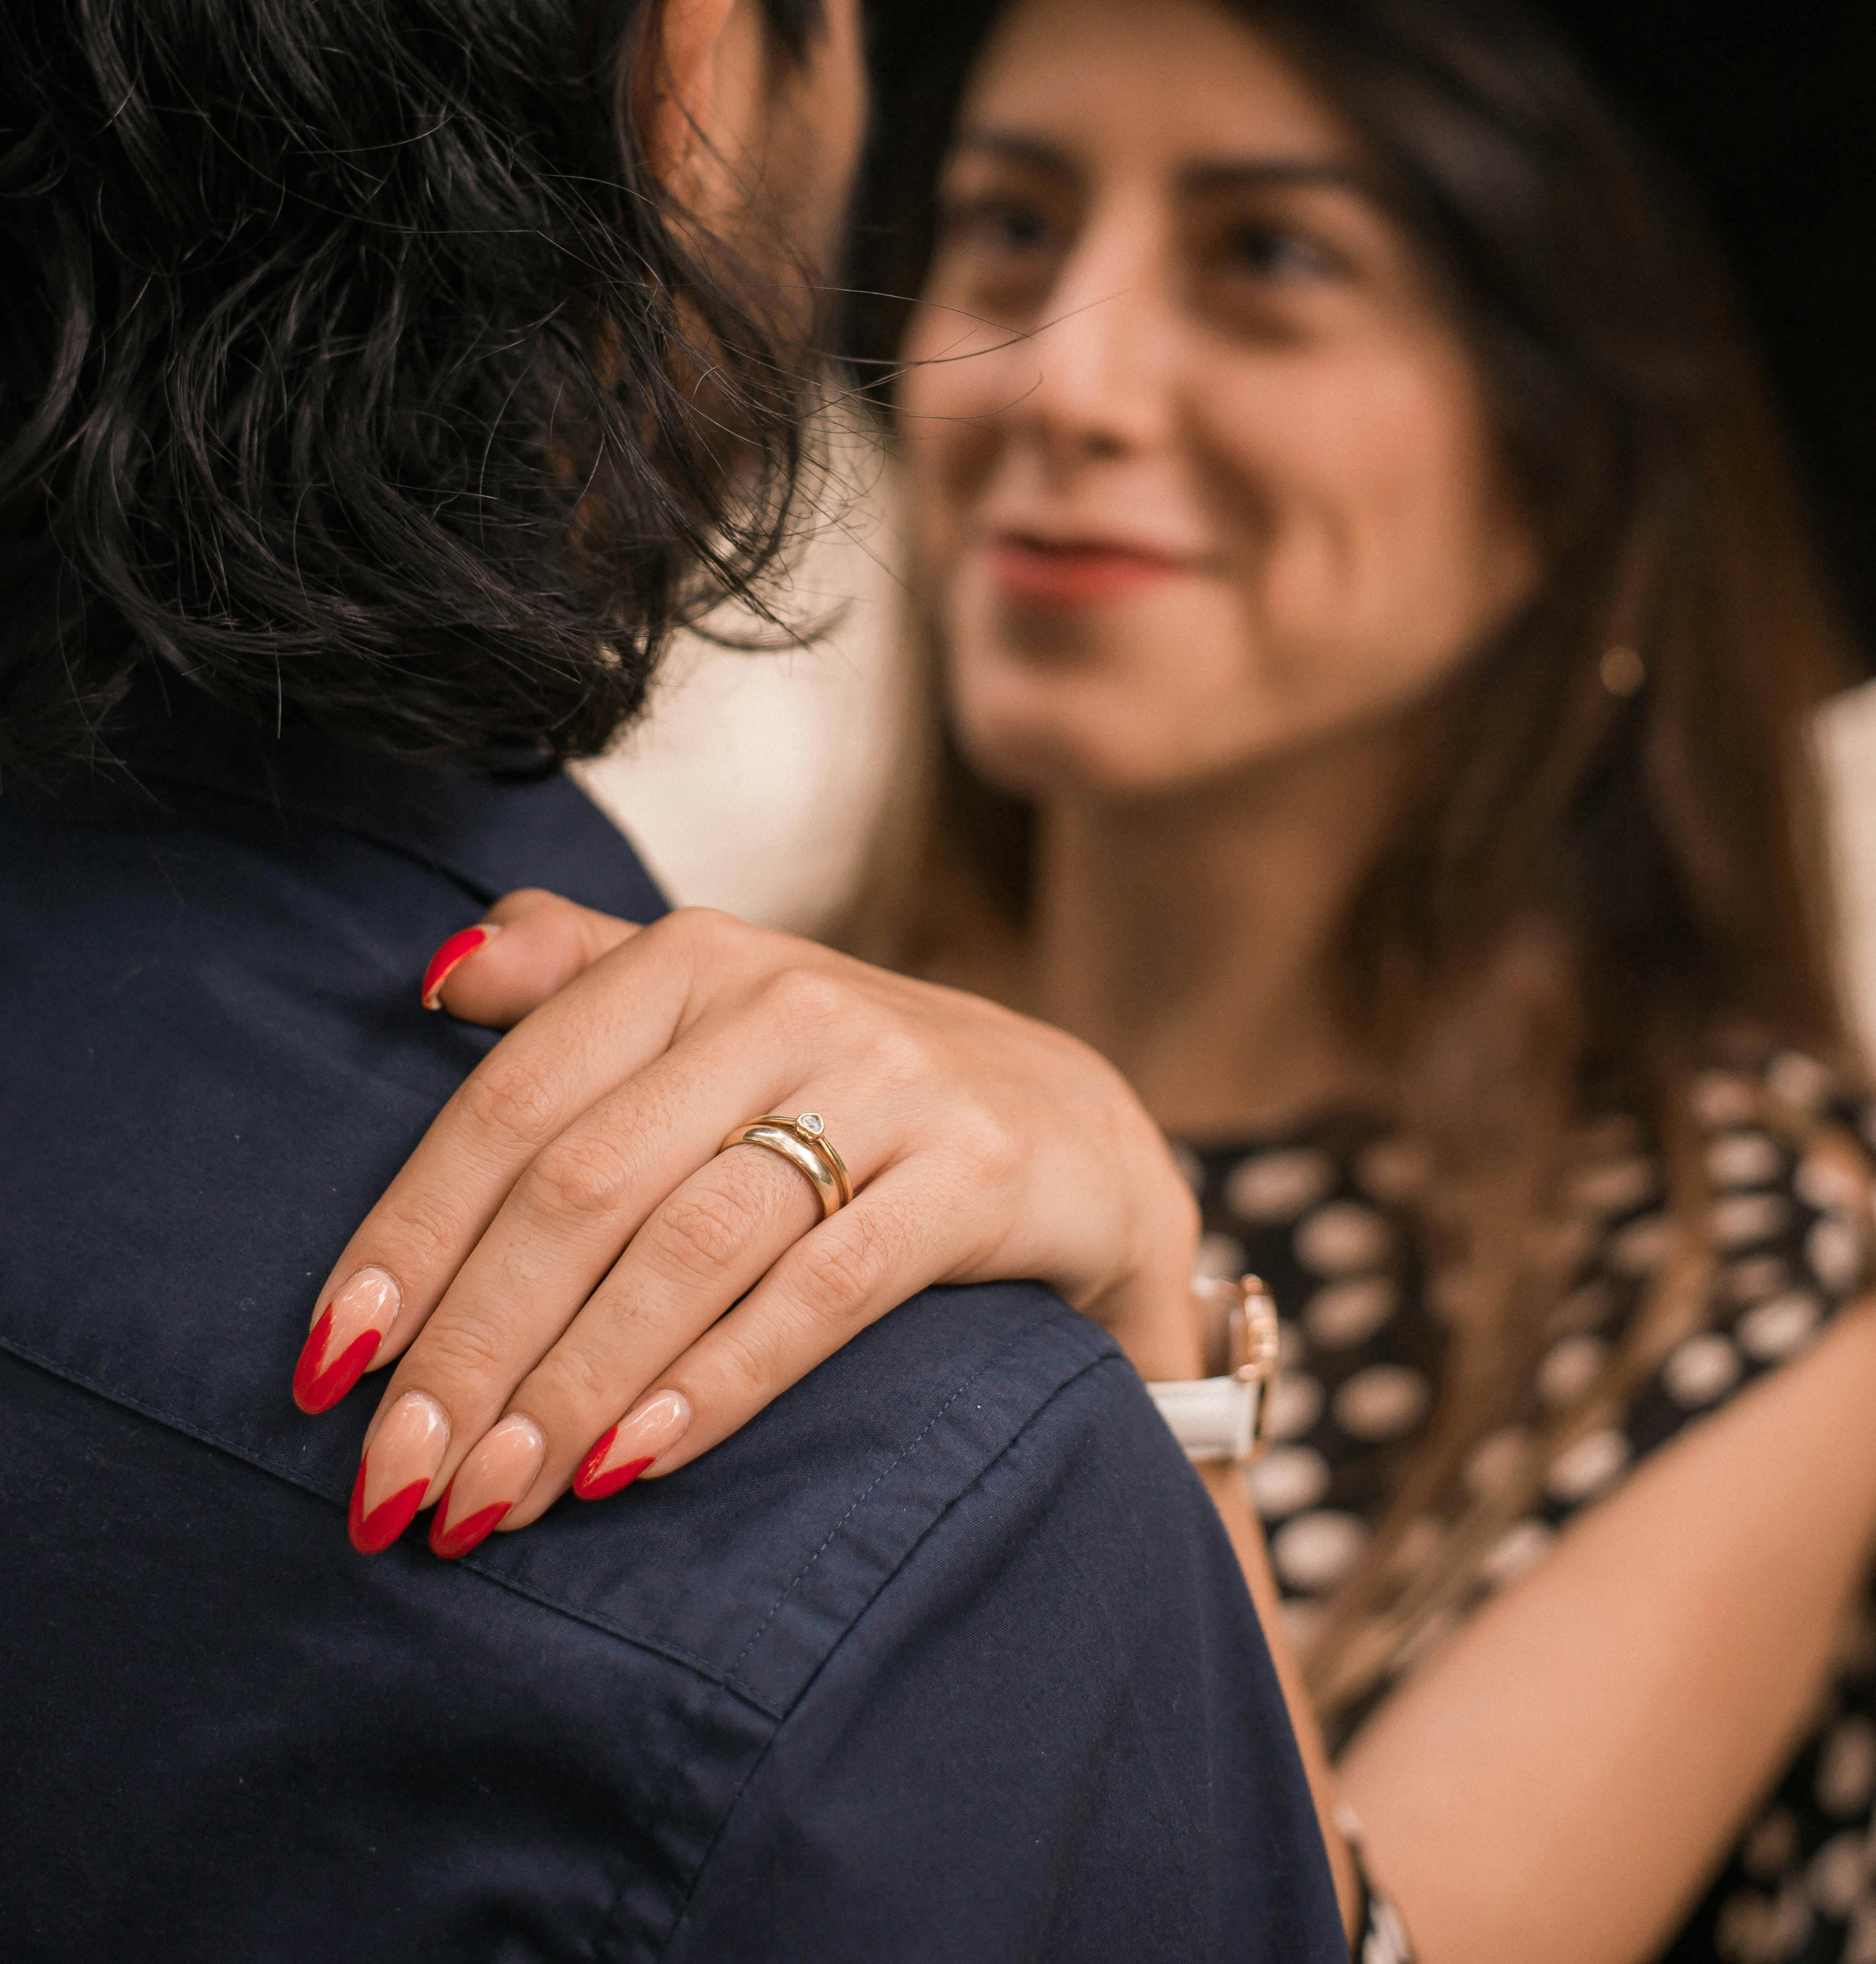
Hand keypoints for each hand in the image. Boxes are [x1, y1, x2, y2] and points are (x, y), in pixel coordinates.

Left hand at [293, 895, 1200, 1557]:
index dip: (408, 1237)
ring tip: (490, 1500)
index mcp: (690, 959)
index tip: (325, 1369)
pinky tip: (635, 1461)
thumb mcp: (712, 1013)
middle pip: (582, 1185)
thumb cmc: (845, 1092)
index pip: (511, 1104)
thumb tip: (432, 975)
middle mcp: (784, 999)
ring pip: (689, 1244)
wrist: (1076, 1130)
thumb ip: (573, 980)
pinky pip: (825, 1286)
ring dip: (572, 1386)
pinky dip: (719, 1379)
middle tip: (395, 1479)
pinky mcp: (979, 1168)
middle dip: (472, 1346)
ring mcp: (890, 1080)